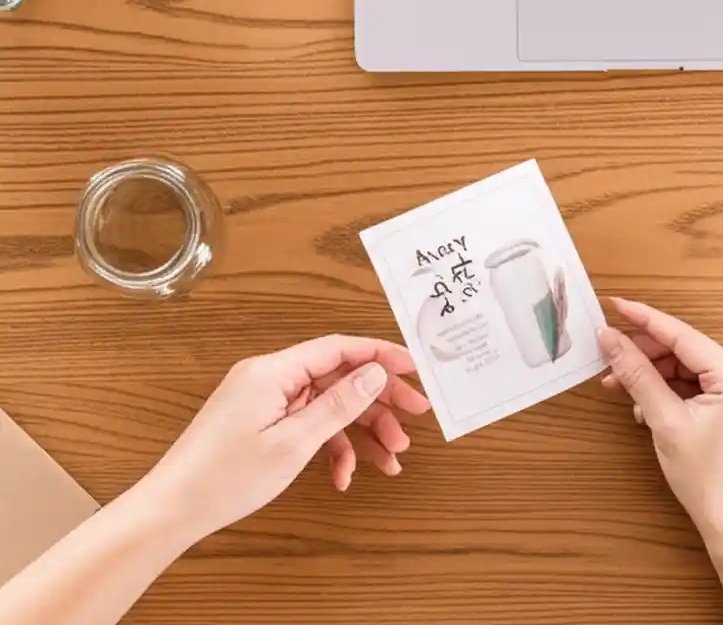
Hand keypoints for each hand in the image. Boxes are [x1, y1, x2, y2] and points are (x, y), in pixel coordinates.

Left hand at [137, 335, 430, 539]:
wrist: (172, 510)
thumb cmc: (225, 477)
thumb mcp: (293, 443)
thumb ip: (338, 405)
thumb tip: (374, 374)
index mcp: (274, 371)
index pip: (339, 348)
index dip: (381, 355)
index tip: (415, 369)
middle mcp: (269, 377)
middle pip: (339, 377)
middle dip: (379, 400)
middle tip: (415, 417)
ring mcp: (265, 400)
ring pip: (328, 405)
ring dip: (361, 431)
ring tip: (390, 460)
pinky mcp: (261, 422)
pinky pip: (307, 425)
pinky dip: (330, 447)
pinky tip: (342, 476)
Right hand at [598, 299, 722, 540]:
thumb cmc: (708, 479)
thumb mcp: (665, 421)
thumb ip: (638, 375)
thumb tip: (611, 341)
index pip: (684, 336)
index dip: (646, 319)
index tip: (616, 305)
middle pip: (685, 351)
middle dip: (645, 355)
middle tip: (607, 357)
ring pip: (688, 369)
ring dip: (653, 375)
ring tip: (619, 386)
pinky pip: (697, 386)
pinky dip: (669, 391)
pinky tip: (643, 404)